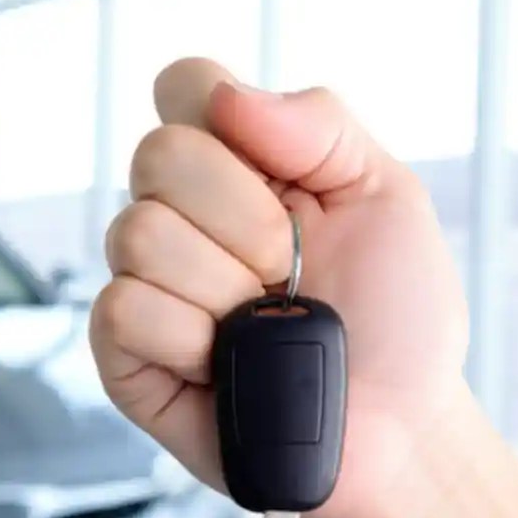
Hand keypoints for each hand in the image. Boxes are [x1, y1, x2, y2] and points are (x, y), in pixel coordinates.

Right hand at [90, 58, 469, 517]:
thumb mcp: (387, 199)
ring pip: (138, 235)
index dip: (219, 117)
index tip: (280, 175)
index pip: (183, 87)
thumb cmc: (395, 320)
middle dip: (247, 221)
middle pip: (157, 155)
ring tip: (263, 326)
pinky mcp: (122, 352)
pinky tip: (223, 364)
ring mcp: (146, 281)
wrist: (395, 430)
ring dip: (225, 290)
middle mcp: (180, 214)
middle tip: (291, 271)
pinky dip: (191, 342)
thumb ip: (319, 125)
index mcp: (239, 164)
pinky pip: (125, 310)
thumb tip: (227, 97)